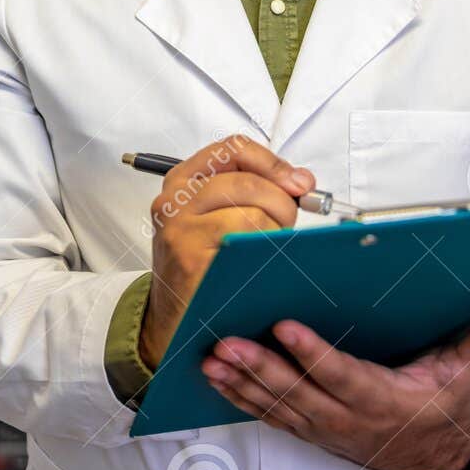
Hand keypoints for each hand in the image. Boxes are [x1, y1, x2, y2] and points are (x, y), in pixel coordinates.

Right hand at [139, 135, 313, 368]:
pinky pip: (249, 247)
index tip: (297, 182)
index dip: (273, 163)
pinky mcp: (193, 262)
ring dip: (275, 235)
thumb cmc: (199, 264)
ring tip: (265, 251)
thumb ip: (251, 190)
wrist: (170, 318)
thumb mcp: (214, 215)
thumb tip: (300, 181)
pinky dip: (266, 256)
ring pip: (254, 215)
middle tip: (284, 226)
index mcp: (183, 181)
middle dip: (282, 204)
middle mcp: (175, 201)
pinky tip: (260, 266)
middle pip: (250, 183)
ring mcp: (181, 231)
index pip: (234, 150)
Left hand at [201, 302, 469, 469]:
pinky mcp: (308, 429)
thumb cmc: (440, 407)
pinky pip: (268, 415)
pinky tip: (214, 376)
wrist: (431, 458)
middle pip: (297, 393)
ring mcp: (323, 427)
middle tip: (227, 342)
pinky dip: (239, 397)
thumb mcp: (466, 374)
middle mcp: (347, 417)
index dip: (312, 355)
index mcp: (383, 400)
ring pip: (275, 406)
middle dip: (260, 368)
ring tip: (210, 358)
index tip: (285, 327)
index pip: (342, 377)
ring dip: (241, 383)